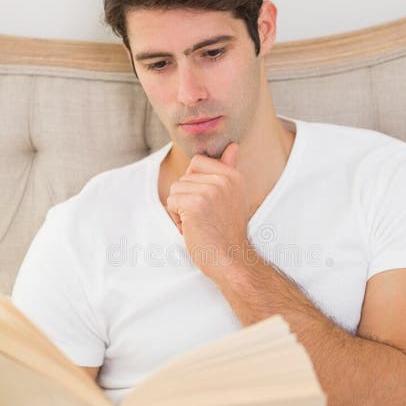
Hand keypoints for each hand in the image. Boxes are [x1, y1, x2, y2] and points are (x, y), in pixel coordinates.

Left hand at [166, 143, 249, 278]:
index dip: (194, 182)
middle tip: (204, 217)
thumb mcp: (233, 196)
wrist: (231, 259)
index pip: (198, 161)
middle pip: (184, 177)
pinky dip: (177, 218)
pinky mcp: (195, 204)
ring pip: (176, 189)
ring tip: (198, 223)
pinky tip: (192, 229)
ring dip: (181, 209)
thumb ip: (229, 169)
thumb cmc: (227, 231)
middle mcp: (223, 180)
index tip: (207, 203)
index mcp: (233, 176)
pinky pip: (171, 202)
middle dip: (186, 198)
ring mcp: (209, 191)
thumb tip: (232, 146)